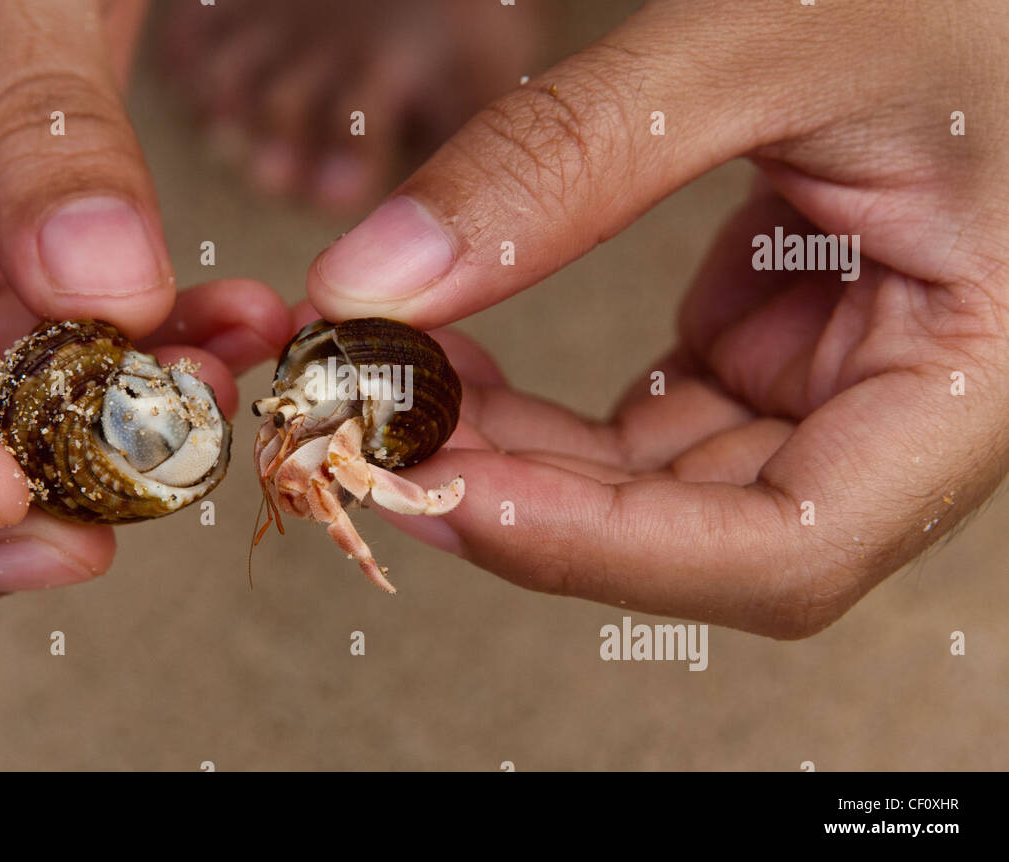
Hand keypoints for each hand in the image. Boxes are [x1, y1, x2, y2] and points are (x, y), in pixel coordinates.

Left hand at [305, 0, 1008, 637]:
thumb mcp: (760, 43)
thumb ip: (567, 158)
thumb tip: (373, 281)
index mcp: (975, 376)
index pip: (789, 544)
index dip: (608, 547)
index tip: (455, 492)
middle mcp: (907, 413)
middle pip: (700, 535)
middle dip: (529, 501)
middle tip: (383, 438)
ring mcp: (834, 390)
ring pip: (655, 489)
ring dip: (517, 457)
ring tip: (398, 386)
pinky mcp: (775, 355)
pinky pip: (646, 425)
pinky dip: (543, 414)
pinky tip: (455, 359)